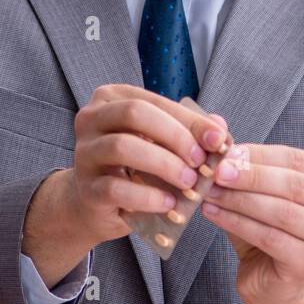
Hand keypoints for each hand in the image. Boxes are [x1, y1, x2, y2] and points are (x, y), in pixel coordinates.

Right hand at [63, 84, 228, 246]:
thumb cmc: (133, 167)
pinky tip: (168, 203)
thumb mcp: (160, 143)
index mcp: (112, 98)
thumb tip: (220, 128)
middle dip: (175, 136)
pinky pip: (116, 187)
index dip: (189, 120)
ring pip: (122, 147)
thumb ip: (188, 131)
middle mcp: (91, 119)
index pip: (155, 101)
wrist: (96, 205)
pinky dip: (147, 196)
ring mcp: (84, 153)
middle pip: (134, 113)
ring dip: (163, 164)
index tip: (218, 140)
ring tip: (189, 182)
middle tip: (200, 161)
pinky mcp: (85, 188)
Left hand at [203, 144, 303, 303]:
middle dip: (250, 176)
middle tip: (216, 171)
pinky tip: (213, 213)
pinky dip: (237, 223)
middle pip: (294, 185)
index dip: (260, 155)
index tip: (225, 152)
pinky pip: (269, 237)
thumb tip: (216, 125)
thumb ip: (246, 160)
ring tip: (209, 192)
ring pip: (281, 212)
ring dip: (240, 200)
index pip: (298, 160)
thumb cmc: (271, 228)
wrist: (278, 283)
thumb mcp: (263, 190)